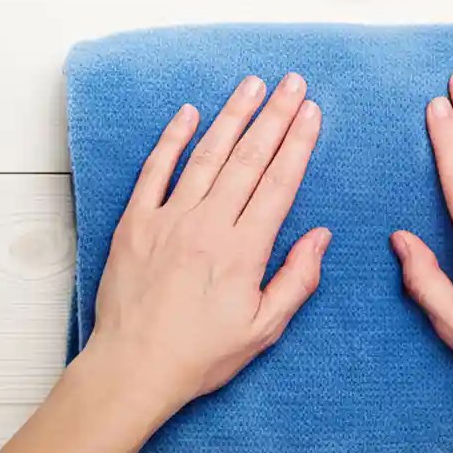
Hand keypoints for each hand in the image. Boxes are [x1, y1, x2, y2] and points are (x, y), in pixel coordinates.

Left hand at [84, 72, 329, 423]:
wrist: (132, 369)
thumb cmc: (199, 355)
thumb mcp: (263, 329)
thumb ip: (297, 280)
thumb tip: (320, 237)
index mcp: (243, 251)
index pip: (278, 184)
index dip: (298, 144)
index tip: (312, 112)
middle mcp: (207, 226)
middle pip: (248, 159)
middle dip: (275, 117)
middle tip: (293, 83)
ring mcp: (168, 219)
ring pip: (206, 155)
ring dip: (232, 116)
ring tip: (252, 85)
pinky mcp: (135, 223)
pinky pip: (155, 171)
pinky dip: (172, 139)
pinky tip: (188, 113)